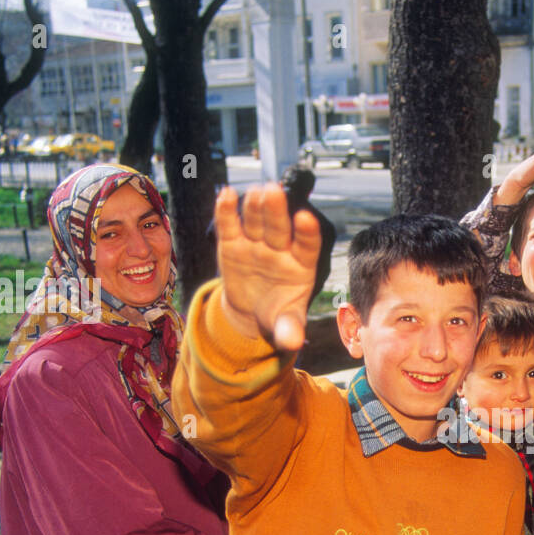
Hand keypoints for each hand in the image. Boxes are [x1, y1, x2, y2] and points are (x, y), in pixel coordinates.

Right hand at [214, 183, 320, 349]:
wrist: (251, 310)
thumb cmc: (277, 313)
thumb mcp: (285, 324)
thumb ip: (290, 329)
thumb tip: (292, 342)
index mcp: (301, 265)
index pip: (307, 246)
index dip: (306, 232)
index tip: (305, 219)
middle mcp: (280, 249)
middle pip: (279, 228)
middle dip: (276, 211)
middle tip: (273, 192)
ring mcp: (256, 243)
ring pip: (256, 221)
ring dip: (255, 206)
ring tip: (254, 192)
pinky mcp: (233, 243)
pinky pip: (230, 224)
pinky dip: (227, 210)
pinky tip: (226, 194)